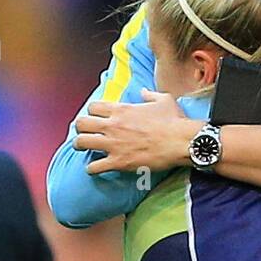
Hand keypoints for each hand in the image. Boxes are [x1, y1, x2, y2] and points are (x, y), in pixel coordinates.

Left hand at [73, 90, 195, 173]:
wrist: (180, 141)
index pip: (93, 107)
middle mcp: (113, 125)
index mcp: (121, 110)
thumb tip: (143, 92)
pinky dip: (92, 169)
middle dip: (81, 128)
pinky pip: (95, 166)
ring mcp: (114, 144)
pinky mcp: (119, 162)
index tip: (96, 118)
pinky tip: (94, 169)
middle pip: (82, 123)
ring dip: (80, 146)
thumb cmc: (174, 121)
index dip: (92, 113)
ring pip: (82, 143)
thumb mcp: (163, 100)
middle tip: (86, 133)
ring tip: (84, 149)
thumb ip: (149, 95)